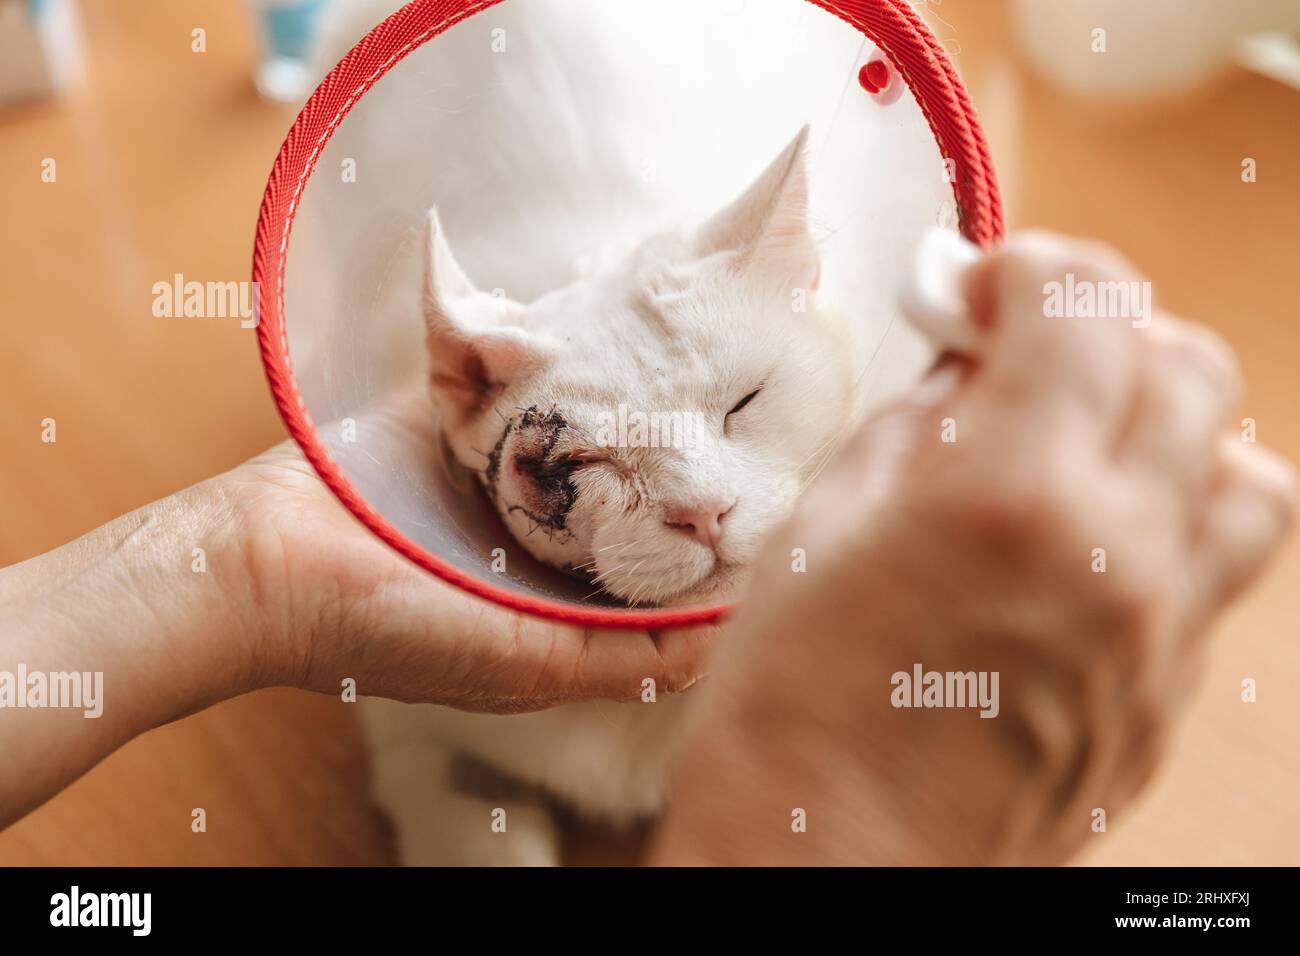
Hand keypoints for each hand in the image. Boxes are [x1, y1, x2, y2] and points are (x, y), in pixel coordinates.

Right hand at [0, 384, 713, 825]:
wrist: (255, 562)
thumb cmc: (383, 626)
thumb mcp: (516, 661)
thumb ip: (615, 657)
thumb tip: (722, 641)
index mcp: (549, 608)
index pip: (651, 581)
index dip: (707, 551)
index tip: (761, 507)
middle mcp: (530, 547)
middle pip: (626, 506)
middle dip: (678, 475)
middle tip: (738, 424)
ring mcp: (493, 483)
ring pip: (581, 444)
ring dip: (626, 418)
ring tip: (689, 377)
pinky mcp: (455, 429)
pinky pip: (518, 394)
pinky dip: (556, 374)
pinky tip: (604, 346)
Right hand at [653, 232, 1294, 864]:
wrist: (826, 868)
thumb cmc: (789, 712)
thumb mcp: (821, 527)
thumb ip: (918, 423)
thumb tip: (970, 362)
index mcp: (1015, 498)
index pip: (1086, 305)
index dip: (1030, 269)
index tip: (985, 288)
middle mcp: (1122, 559)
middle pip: (1191, 368)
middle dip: (1108, 328)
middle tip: (1027, 354)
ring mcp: (1162, 639)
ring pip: (1247, 472)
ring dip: (1173, 426)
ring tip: (1086, 444)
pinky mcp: (1166, 701)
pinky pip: (1218, 574)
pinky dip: (1170, 522)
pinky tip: (1084, 543)